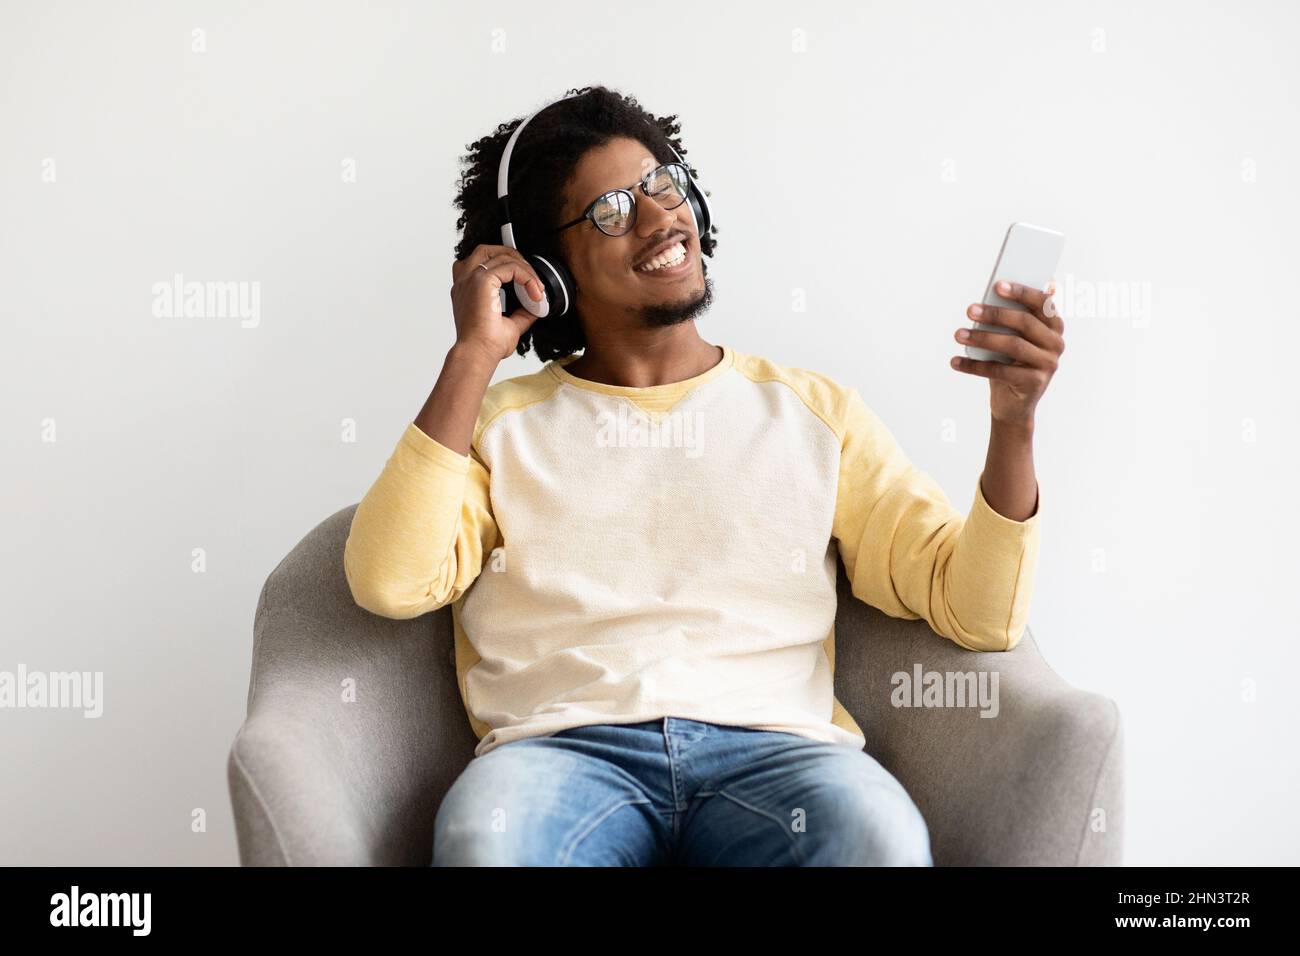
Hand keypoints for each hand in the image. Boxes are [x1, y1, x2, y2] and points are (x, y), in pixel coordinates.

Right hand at [450, 244, 547, 364]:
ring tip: (536, 285)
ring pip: (501, 256)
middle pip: (488, 250)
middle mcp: (465, 281)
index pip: (483, 263)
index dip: (507, 267)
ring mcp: (471, 278)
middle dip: (512, 257)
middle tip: (530, 276)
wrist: (478, 354)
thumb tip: (536, 307)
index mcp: (466, 289)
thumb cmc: (485, 344)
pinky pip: (511, 267)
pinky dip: (527, 276)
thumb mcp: (509, 325)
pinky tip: (535, 291)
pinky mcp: (482, 280)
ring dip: (523, 267)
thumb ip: (521, 313)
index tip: (526, 286)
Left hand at [951, 279, 1063, 427]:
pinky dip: (975, 366)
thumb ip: (1010, 318)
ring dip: (982, 338)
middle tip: (970, 310)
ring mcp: (1048, 364)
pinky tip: (956, 361)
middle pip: (1025, 323)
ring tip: (958, 335)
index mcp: (1054, 326)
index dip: (1021, 292)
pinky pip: (1001, 370)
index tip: (997, 285)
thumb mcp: (1011, 338)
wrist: (1013, 404)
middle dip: (995, 315)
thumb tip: (995, 290)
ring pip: (1013, 345)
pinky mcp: (1035, 382)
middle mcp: (1056, 343)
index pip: (1043, 303)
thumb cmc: (1010, 363)